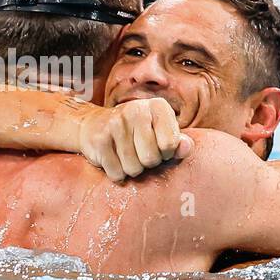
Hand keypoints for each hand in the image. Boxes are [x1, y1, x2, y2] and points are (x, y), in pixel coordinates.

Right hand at [77, 98, 193, 180]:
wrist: (92, 124)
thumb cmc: (135, 132)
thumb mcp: (159, 131)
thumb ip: (176, 141)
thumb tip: (187, 147)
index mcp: (157, 106)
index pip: (171, 144)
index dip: (166, 154)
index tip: (158, 147)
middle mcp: (136, 110)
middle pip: (151, 159)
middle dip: (146, 163)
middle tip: (139, 152)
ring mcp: (115, 124)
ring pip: (133, 169)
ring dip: (131, 169)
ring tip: (126, 155)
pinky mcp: (99, 140)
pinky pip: (116, 173)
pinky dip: (116, 173)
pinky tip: (113, 159)